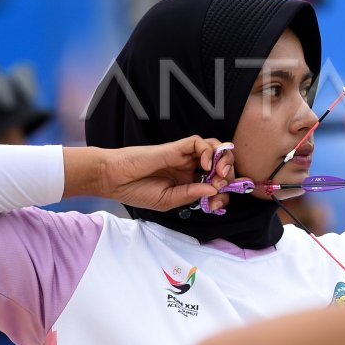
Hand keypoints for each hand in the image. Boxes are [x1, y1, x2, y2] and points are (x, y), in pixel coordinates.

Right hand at [98, 136, 236, 210]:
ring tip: (219, 174)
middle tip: (223, 186)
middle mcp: (190, 168)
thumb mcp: (168, 201)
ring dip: (223, 160)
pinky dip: (208, 151)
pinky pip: (199, 142)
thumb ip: (191, 194)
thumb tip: (214, 190)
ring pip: (215, 149)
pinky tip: (204, 165)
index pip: (216, 183)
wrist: (115, 180)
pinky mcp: (176, 147)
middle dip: (229, 175)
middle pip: (221, 164)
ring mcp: (184, 156)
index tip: (220, 202)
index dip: (224, 191)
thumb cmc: (137, 191)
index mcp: (189, 182)